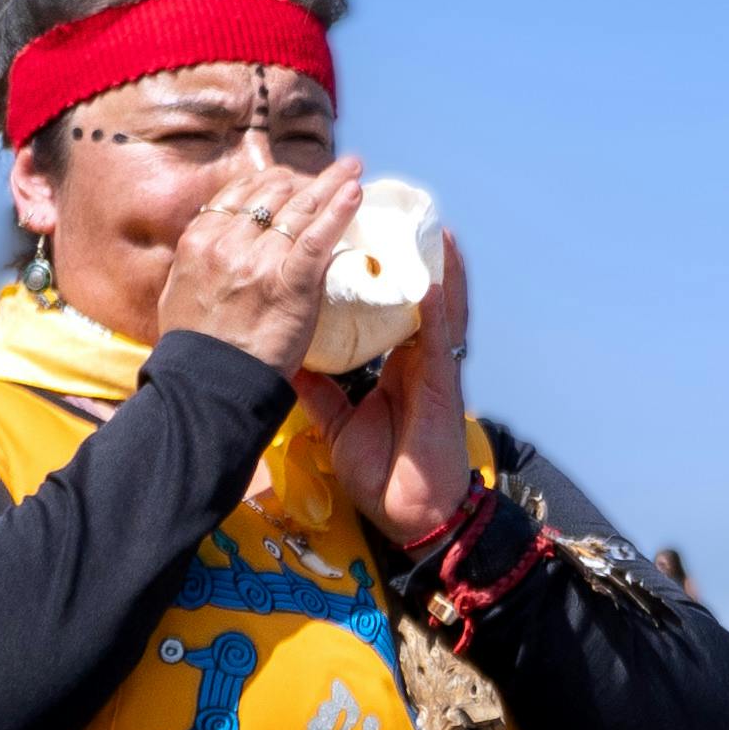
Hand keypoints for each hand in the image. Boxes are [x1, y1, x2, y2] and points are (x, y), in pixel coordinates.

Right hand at [147, 150, 366, 378]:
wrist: (206, 382)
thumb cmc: (195, 347)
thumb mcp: (180, 291)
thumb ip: (201, 261)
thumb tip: (216, 242)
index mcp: (199, 240)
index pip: (239, 193)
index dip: (269, 181)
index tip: (290, 179)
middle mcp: (226, 242)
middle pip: (272, 192)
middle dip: (303, 179)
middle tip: (329, 175)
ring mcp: (258, 260)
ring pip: (298, 208)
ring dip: (330, 183)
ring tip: (352, 168)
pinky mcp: (289, 282)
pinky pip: (317, 237)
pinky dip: (339, 210)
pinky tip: (356, 192)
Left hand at [301, 224, 479, 551]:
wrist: (407, 511)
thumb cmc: (381, 471)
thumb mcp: (336, 421)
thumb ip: (317, 387)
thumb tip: (285, 359)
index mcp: (396, 364)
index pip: (386, 309)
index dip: (377, 275)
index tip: (360, 240)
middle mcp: (418, 358)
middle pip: (416, 297)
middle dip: (412, 259)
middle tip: (399, 218)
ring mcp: (434, 368)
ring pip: (438, 307)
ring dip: (439, 268)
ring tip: (432, 229)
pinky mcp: (443, 383)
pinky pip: (442, 337)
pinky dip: (442, 305)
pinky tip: (437, 277)